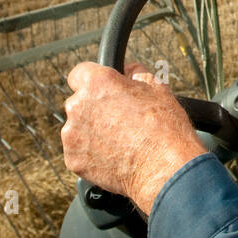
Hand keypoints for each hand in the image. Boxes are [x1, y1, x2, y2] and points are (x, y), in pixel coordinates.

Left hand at [61, 61, 204, 215]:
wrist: (165, 168)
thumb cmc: (164, 128)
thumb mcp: (157, 87)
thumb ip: (135, 72)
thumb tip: (127, 70)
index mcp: (97, 83)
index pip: (79, 73)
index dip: (92, 81)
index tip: (100, 90)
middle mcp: (79, 105)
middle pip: (78, 102)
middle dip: (93, 109)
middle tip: (118, 120)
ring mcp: (72, 134)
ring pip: (76, 128)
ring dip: (91, 132)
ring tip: (119, 142)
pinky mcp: (73, 159)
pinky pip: (78, 152)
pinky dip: (91, 154)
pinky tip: (113, 156)